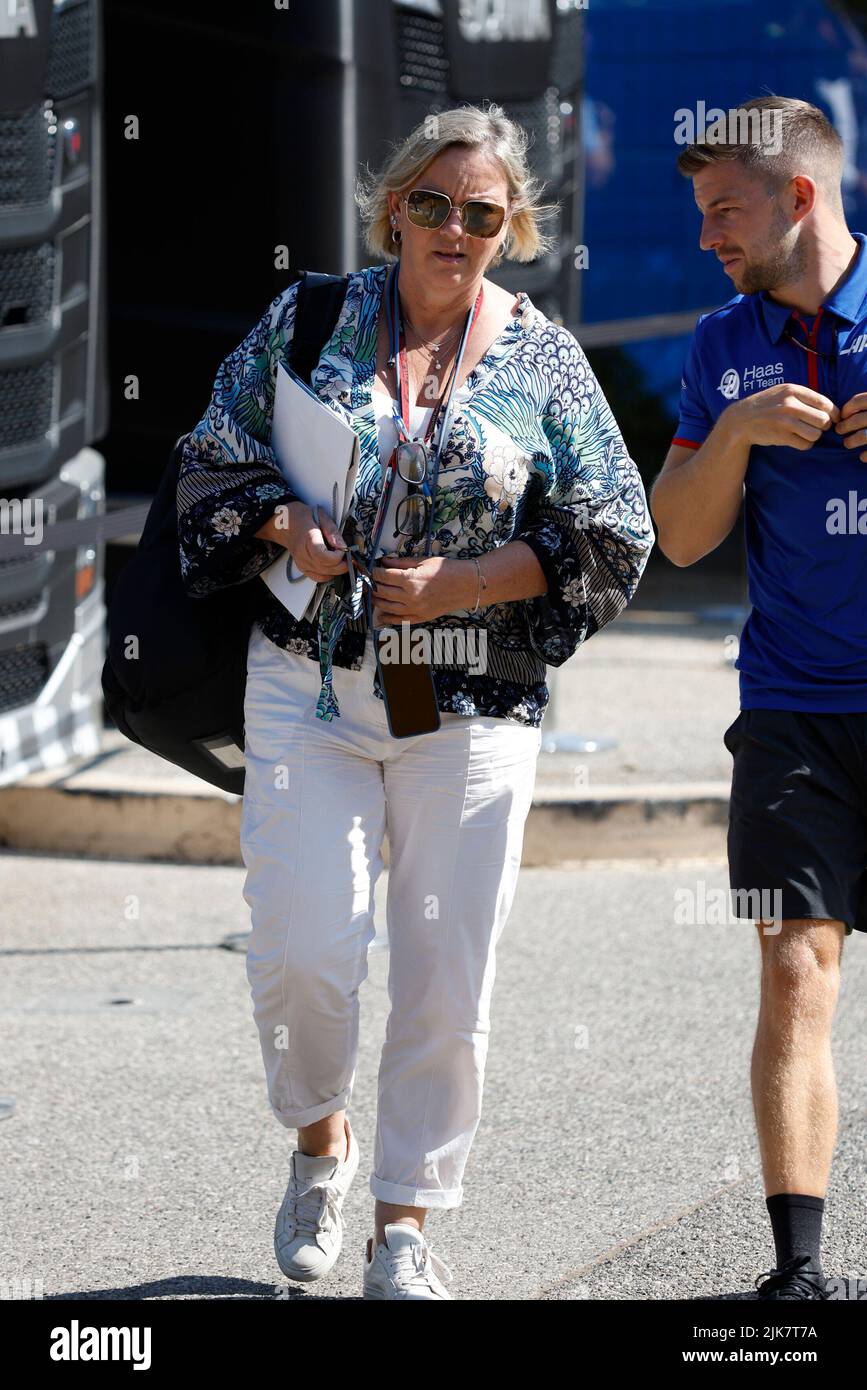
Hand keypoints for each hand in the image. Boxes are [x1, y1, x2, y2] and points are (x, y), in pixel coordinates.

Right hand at [256, 501, 346, 581]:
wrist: (282, 523)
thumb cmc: (299, 517)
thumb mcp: (319, 515)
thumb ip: (332, 531)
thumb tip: (342, 546)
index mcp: (307, 539)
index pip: (324, 557)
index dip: (338, 556)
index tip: (343, 549)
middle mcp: (303, 554)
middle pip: (326, 569)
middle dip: (342, 564)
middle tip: (346, 555)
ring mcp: (302, 563)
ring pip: (324, 576)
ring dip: (336, 570)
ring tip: (339, 558)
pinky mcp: (303, 568)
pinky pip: (318, 578)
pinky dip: (328, 574)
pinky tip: (331, 565)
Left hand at [370, 555, 474, 625]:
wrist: (467, 585)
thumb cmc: (448, 570)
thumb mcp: (424, 561)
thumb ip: (402, 562)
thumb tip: (385, 561)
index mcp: (410, 579)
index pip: (383, 576)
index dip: (374, 572)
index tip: (371, 569)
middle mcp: (410, 596)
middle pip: (382, 592)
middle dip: (373, 586)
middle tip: (369, 581)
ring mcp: (415, 609)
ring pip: (387, 607)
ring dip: (376, 601)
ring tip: (373, 596)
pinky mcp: (421, 617)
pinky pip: (400, 620)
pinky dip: (388, 619)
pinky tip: (381, 616)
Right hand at [724, 382, 839, 449]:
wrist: (741, 419)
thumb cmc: (766, 405)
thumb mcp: (783, 392)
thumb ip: (804, 396)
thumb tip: (830, 409)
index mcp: (793, 390)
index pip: (824, 403)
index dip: (834, 413)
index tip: (834, 419)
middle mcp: (790, 405)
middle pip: (823, 420)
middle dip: (823, 426)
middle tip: (817, 427)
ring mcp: (785, 422)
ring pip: (816, 434)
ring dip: (814, 436)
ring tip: (805, 433)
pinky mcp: (781, 436)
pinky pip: (805, 444)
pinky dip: (805, 444)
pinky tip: (797, 439)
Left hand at [835, 391, 866, 459]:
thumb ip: (864, 405)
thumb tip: (843, 412)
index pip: (860, 401)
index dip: (847, 409)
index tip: (842, 416)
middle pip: (858, 419)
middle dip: (845, 426)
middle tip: (839, 430)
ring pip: (863, 436)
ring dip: (852, 441)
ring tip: (847, 443)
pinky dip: (866, 455)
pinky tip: (862, 456)